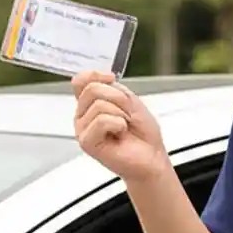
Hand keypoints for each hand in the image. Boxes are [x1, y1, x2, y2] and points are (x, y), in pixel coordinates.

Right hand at [71, 71, 170, 187]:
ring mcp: (82, 129)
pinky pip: (101, 120)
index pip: (80, 80)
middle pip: (92, 89)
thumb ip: (112, 88)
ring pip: (99, 104)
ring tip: (124, 127)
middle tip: (127, 114)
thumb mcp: (131, 101)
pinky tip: (120, 134)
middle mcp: (83, 116)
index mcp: (91, 104)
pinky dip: (118, 124)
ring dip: (121, 114)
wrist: (152, 157)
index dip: (95, 75)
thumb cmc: (143, 133)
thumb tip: (100, 79)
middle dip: (118, 98)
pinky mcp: (86, 142)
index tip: (111, 79)